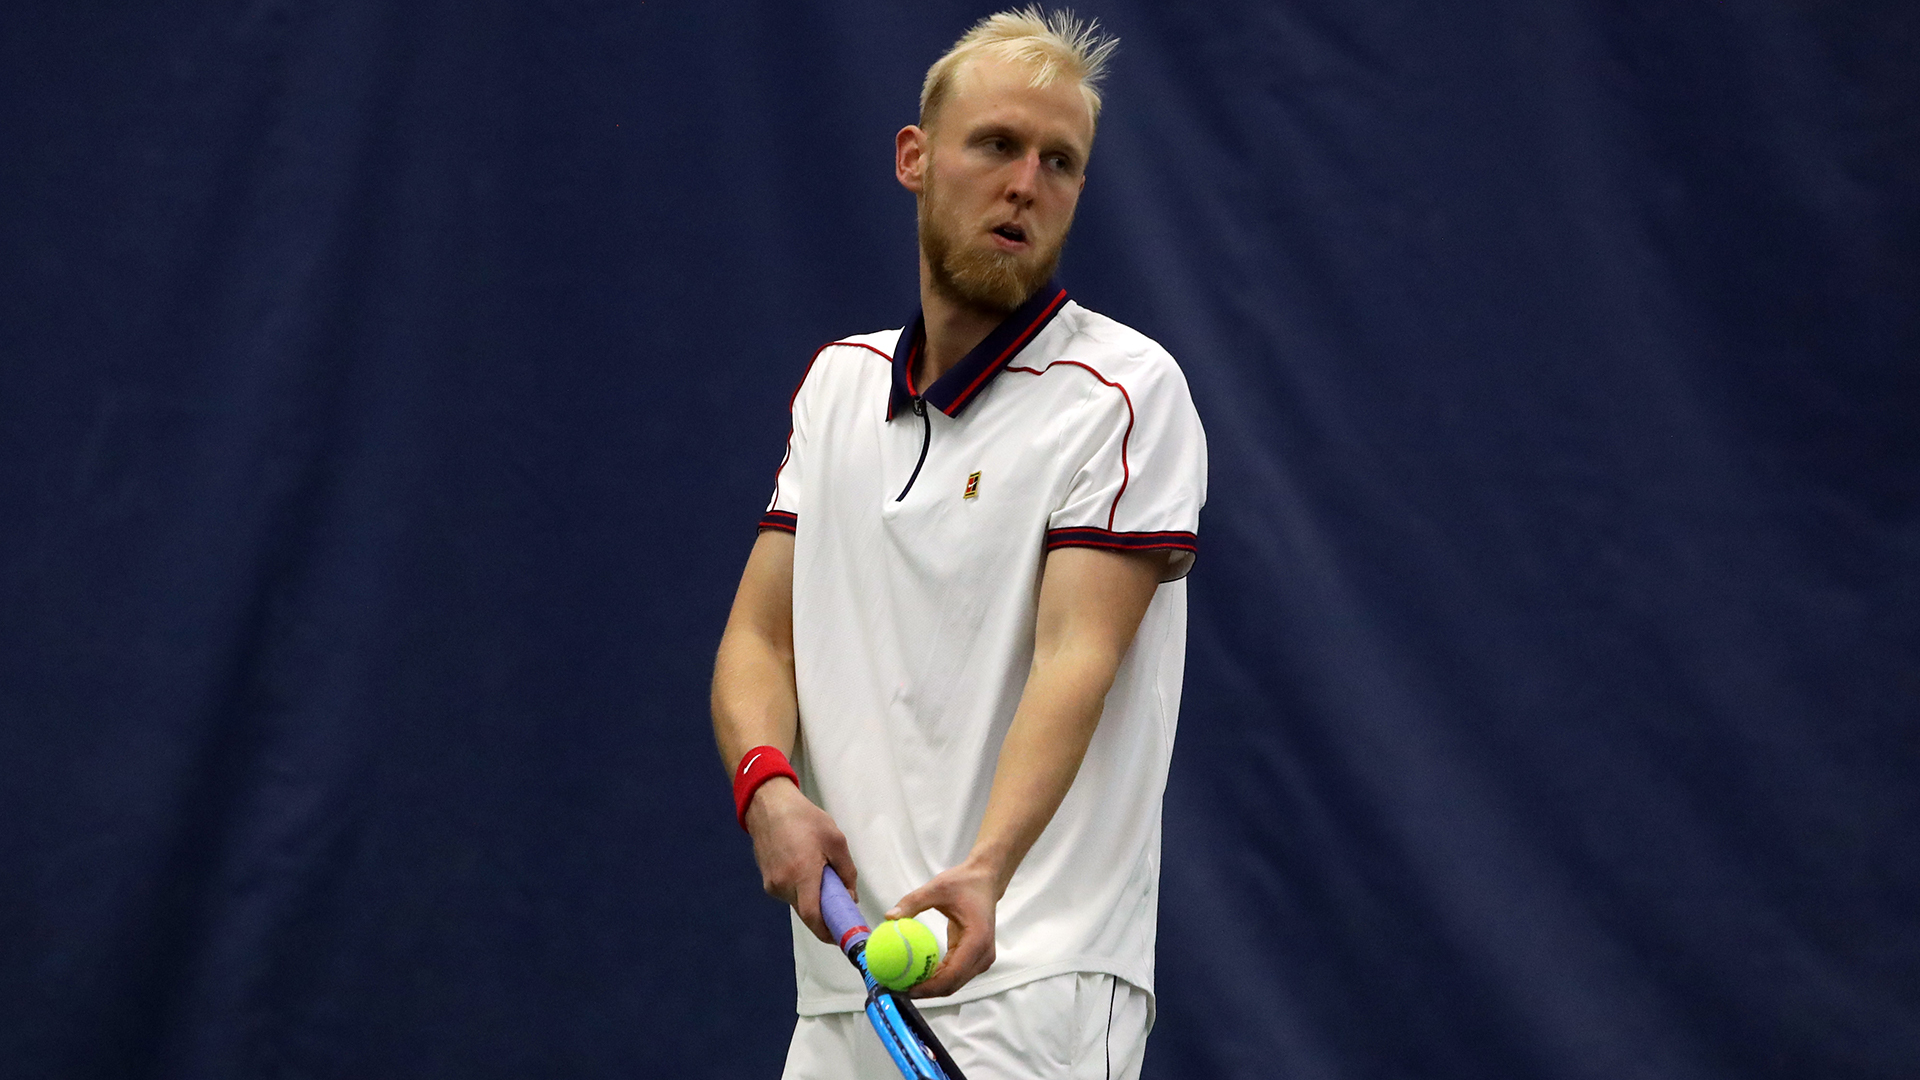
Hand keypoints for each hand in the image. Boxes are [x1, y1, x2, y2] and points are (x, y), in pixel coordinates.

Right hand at [745, 778, 855, 942]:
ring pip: (798, 902)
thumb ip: (847, 872)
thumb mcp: (836, 841)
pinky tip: (804, 866)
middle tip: (839, 900)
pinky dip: (800, 888)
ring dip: (812, 897)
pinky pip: (789, 893)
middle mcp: (783, 884)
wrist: (769, 805)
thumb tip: (850, 898)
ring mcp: (772, 884)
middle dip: (824, 911)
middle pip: (807, 911)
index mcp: (802, 874)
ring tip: (819, 870)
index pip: (813, 916)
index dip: (827, 932)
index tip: (840, 937)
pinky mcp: (766, 881)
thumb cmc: (805, 819)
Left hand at [885, 856, 1001, 997]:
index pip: (952, 975)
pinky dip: (936, 977)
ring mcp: (981, 959)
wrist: (986, 881)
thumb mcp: (936, 888)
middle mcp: (983, 955)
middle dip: (926, 992)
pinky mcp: (975, 958)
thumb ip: (913, 902)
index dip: (928, 987)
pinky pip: (954, 974)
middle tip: (898, 988)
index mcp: (977, 941)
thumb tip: (889, 917)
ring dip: (930, 987)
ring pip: (953, 983)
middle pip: (952, 984)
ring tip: (903, 983)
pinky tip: (915, 974)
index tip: (905, 988)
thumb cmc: (964, 883)